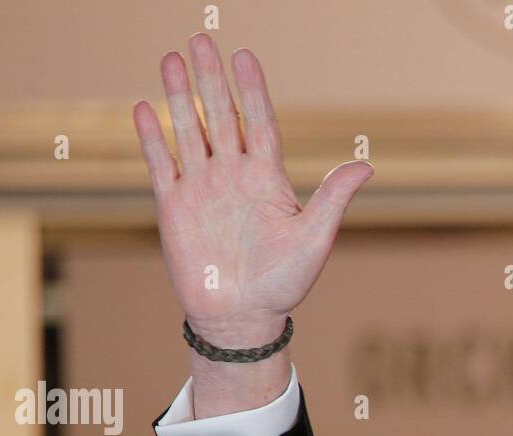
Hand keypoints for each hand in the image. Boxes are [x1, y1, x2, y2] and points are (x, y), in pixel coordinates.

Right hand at [133, 32, 372, 347]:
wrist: (242, 319)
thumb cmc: (283, 285)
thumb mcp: (316, 239)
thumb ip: (333, 198)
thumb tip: (366, 165)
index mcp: (267, 180)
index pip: (259, 123)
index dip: (252, 90)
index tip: (245, 55)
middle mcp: (233, 177)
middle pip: (220, 116)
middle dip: (211, 79)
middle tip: (201, 40)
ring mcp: (202, 189)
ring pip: (189, 131)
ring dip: (179, 96)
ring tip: (171, 57)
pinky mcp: (175, 209)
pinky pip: (161, 165)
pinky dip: (153, 138)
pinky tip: (146, 108)